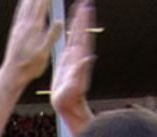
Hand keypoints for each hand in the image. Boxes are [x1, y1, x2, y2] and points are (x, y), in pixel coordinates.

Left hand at [1, 0, 62, 87]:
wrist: (12, 73)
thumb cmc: (29, 66)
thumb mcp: (44, 53)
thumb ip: (51, 37)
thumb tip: (59, 22)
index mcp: (34, 28)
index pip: (42, 5)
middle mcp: (25, 25)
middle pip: (33, 2)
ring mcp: (19, 27)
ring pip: (25, 5)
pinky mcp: (15, 31)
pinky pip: (20, 12)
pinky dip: (23, 4)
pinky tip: (24, 2)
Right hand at [50, 0, 95, 131]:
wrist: (67, 106)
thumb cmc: (69, 99)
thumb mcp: (74, 86)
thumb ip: (80, 72)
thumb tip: (89, 57)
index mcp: (79, 59)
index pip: (82, 35)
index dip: (84, 22)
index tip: (85, 7)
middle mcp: (79, 56)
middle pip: (81, 31)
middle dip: (83, 17)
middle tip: (85, 1)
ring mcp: (74, 57)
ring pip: (77, 35)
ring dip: (78, 22)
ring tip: (79, 8)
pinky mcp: (69, 61)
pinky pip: (70, 42)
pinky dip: (72, 32)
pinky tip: (71, 26)